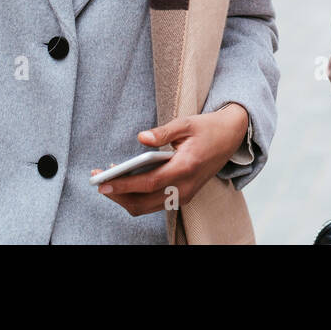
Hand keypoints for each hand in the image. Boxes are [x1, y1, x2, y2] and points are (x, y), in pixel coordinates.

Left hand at [91, 103, 249, 215]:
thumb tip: (140, 138)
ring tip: (108, 180)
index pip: (148, 183)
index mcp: (186, 168)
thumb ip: (163, 132)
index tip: (102, 182)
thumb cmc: (208, 128)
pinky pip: (155, 203)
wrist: (232, 137)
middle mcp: (185, 187)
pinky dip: (138, 196)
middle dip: (118, 196)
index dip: (123, 185)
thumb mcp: (186, 123)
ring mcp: (185, 195)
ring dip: (126, 198)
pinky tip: (127, 181)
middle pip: (143, 203)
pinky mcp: (184, 196)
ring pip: (147, 207)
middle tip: (98, 182)